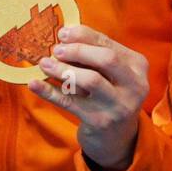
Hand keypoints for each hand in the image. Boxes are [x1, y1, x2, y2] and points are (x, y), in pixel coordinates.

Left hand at [27, 24, 150, 170]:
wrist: (117, 136)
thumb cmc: (109, 94)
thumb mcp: (111, 73)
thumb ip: (94, 53)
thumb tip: (64, 34)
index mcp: (138, 66)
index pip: (109, 44)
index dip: (84, 36)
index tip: (62, 33)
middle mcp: (134, 85)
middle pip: (106, 59)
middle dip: (78, 51)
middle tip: (56, 50)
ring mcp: (118, 105)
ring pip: (91, 80)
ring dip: (63, 69)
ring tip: (44, 64)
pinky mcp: (100, 121)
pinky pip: (70, 102)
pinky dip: (49, 92)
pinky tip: (33, 84)